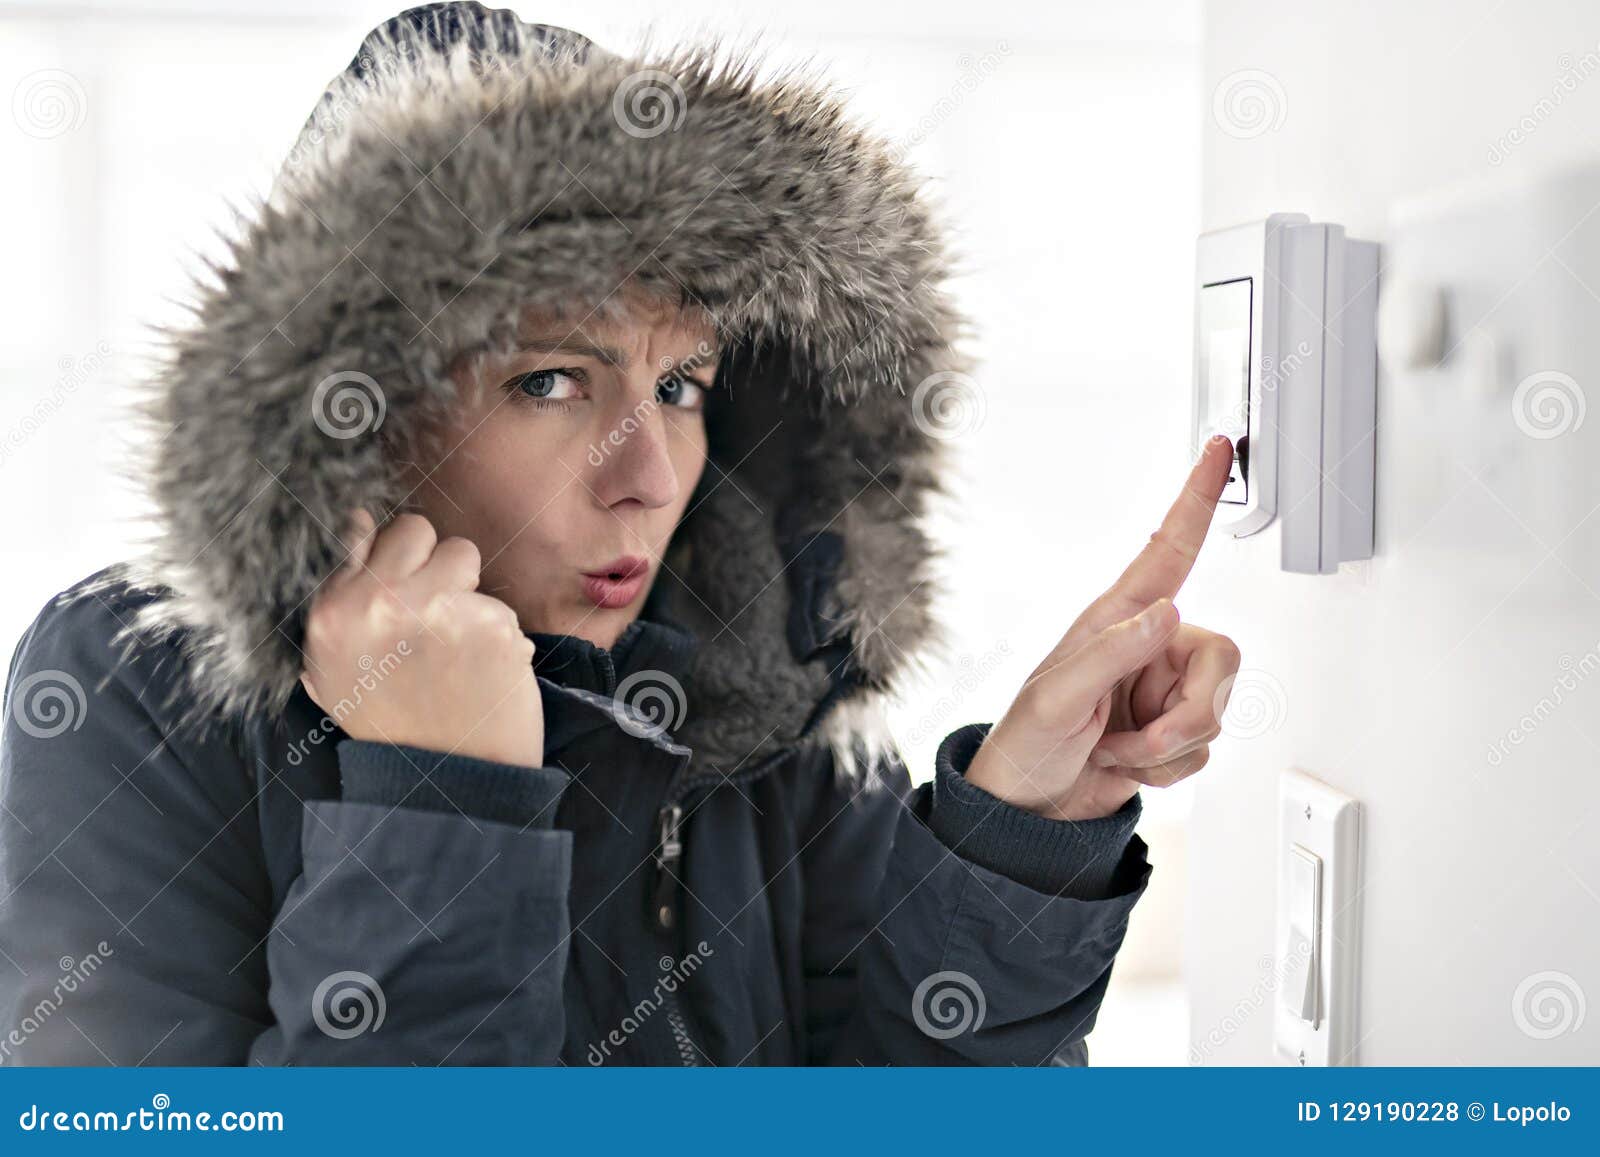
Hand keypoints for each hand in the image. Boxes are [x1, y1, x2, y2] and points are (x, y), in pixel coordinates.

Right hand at [300, 509, 544, 767]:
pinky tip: (484, 670)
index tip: (400, 570)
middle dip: (430, 561)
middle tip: (433, 608)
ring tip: (458, 640)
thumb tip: (354, 524)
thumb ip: (337, 603)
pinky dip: (498, 633)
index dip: (387, 548)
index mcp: (331, 613)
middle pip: (416, 529)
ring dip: (466, 588)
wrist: (448, 782)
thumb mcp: (334, 671)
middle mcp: (378, 602)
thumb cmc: (392, 725)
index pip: (358, 527)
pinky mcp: (488, 623)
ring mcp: (435, 609)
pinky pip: (497, 602)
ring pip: (462, 552)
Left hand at [964, 436, 1241, 820]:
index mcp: (1117, 619)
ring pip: (1217, 711)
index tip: (1217, 448)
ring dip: (1167, 747)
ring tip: (1117, 750)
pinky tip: (1126, 764)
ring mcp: (1163, 691)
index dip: (1196, 499)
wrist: (1031, 807)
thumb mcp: (1057, 698)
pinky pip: (1205, 749)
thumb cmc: (1026, 742)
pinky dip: (1167, 769)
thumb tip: (1167, 613)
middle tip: (1142, 738)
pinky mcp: (1172, 732)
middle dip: (1191, 713)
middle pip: (1221, 659)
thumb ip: (1112, 653)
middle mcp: (1149, 646)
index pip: (1170, 549)